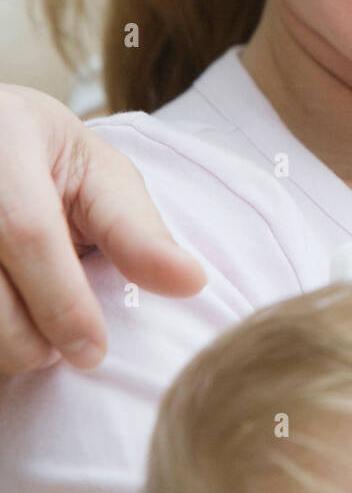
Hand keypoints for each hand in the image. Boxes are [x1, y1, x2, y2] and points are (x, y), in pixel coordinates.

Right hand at [0, 85, 206, 374]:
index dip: (62, 302)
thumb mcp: (95, 173)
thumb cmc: (42, 158)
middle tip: (61, 348)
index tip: (93, 352)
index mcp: (4, 140)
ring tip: (32, 334)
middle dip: (28, 338)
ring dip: (1, 345)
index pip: (26, 232)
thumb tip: (191, 283)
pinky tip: (8, 324)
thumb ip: (136, 229)